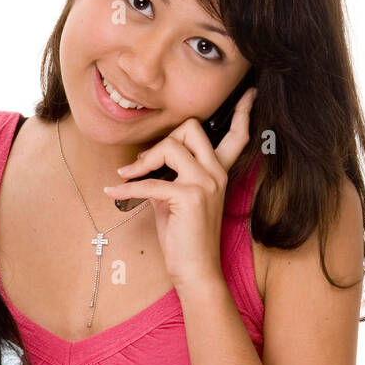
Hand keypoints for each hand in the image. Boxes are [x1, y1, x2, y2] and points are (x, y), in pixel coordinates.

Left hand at [103, 87, 256, 289]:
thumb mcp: (178, 201)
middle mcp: (216, 173)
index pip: (238, 135)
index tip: (251, 92)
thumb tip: (146, 166)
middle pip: (191, 128)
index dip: (243, 112)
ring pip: (172, 145)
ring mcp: (205, 184)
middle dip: (161, 141)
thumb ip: (171, 177)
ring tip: (127, 179)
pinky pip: (150, 183)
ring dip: (143, 161)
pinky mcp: (189, 198)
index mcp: (220, 172)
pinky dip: (127, 189)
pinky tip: (113, 194)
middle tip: (142, 165)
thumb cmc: (185, 239)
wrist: (196, 272)